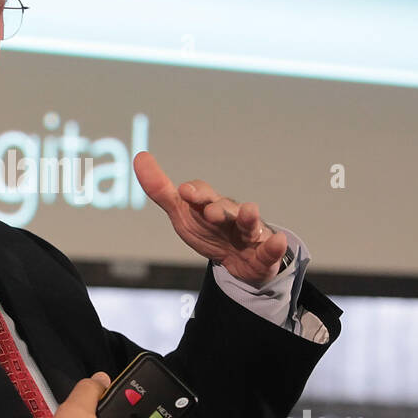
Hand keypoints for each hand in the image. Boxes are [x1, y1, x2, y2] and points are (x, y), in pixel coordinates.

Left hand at [133, 151, 288, 285]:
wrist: (239, 261)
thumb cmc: (208, 230)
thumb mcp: (182, 213)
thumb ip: (161, 190)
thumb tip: (140, 157)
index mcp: (209, 204)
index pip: (201, 194)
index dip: (194, 193)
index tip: (184, 192)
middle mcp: (231, 214)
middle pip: (225, 208)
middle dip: (218, 209)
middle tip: (210, 212)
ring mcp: (250, 232)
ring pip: (249, 223)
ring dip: (248, 217)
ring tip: (250, 211)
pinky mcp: (265, 252)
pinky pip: (270, 249)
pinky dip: (275, 245)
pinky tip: (277, 241)